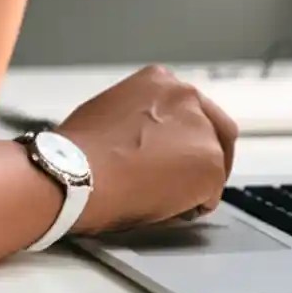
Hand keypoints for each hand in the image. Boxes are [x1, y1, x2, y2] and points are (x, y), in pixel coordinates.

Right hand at [56, 66, 238, 233]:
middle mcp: (185, 98)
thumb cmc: (76, 154)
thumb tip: (142, 139)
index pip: (190, 108)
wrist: (76, 176)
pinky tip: (168, 210)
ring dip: (195, 182)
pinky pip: (210, 193)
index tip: (178, 152)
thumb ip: (137, 118)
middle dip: (205, 155)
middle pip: (215, 129)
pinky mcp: (209, 166)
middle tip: (191, 178)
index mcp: (159, 82)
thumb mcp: (108, 112)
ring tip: (167, 199)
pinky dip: (195, 205)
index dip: (185, 136)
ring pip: (213, 162)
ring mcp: (201, 132)